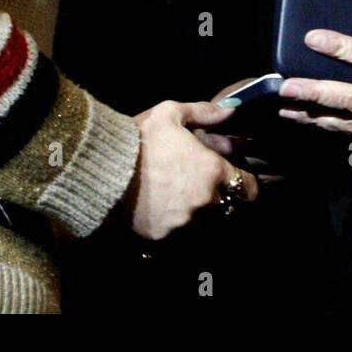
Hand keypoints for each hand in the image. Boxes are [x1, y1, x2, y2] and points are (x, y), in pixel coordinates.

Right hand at [124, 100, 258, 240]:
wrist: (100, 170)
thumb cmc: (138, 139)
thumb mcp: (170, 113)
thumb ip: (204, 112)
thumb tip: (231, 110)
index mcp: (212, 171)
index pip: (250, 189)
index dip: (246, 185)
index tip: (237, 181)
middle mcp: (205, 202)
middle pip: (231, 211)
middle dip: (224, 202)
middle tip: (209, 192)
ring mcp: (185, 225)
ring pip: (208, 228)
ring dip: (204, 219)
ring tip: (187, 206)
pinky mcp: (164, 240)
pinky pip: (182, 241)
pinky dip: (179, 233)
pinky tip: (168, 220)